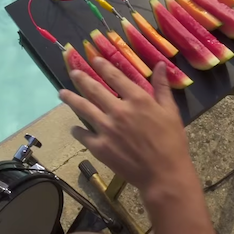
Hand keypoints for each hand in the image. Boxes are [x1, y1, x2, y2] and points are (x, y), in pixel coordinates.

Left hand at [59, 59, 198, 197]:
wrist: (164, 173)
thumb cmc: (171, 141)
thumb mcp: (171, 111)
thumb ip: (162, 87)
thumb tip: (159, 65)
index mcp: (137, 99)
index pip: (115, 77)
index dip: (103, 67)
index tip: (95, 60)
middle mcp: (118, 110)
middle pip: (94, 90)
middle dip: (82, 79)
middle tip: (73, 72)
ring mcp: (106, 129)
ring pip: (83, 109)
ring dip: (71, 99)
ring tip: (62, 93)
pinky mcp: (100, 147)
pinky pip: (83, 135)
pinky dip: (77, 130)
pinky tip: (74, 128)